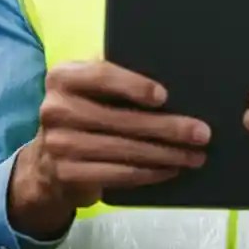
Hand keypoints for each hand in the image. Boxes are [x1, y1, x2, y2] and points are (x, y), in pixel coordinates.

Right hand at [9, 61, 210, 237]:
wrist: (46, 162)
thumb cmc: (81, 115)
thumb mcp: (87, 89)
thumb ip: (112, 78)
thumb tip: (169, 76)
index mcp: (62, 77)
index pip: (101, 75)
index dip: (134, 85)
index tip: (165, 96)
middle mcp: (55, 108)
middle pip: (120, 118)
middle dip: (167, 127)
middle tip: (201, 133)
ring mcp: (59, 144)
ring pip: (124, 149)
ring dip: (166, 154)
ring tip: (195, 155)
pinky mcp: (67, 173)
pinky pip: (119, 174)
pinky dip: (150, 173)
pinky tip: (170, 169)